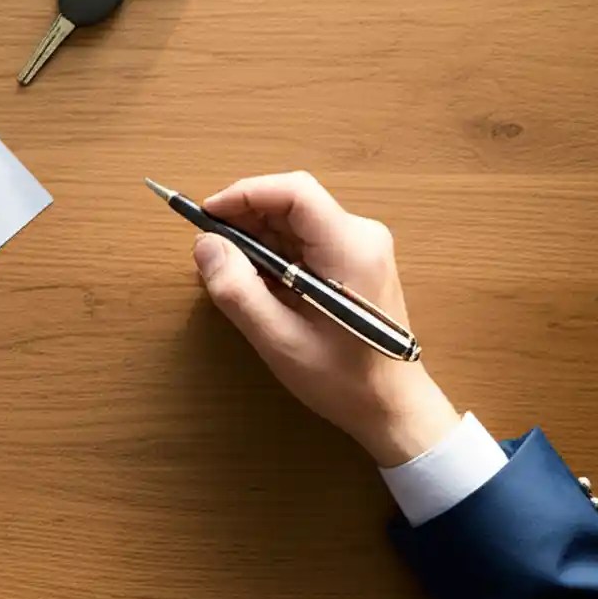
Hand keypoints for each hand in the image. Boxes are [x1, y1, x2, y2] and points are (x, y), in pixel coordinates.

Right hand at [192, 172, 458, 466]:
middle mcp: (361, 235)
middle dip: (245, 219)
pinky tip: (258, 285)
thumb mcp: (280, 339)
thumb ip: (237, 289)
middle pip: (292, 203)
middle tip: (210, 251)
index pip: (294, 192)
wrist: (393, 407)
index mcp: (350, 247)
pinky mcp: (356, 261)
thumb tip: (204, 244)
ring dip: (257, 238)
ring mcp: (361, 247)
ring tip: (231, 274)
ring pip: (295, 222)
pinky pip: (306, 241)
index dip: (244, 194)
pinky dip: (274, 254)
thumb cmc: (342, 379)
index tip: (206, 215)